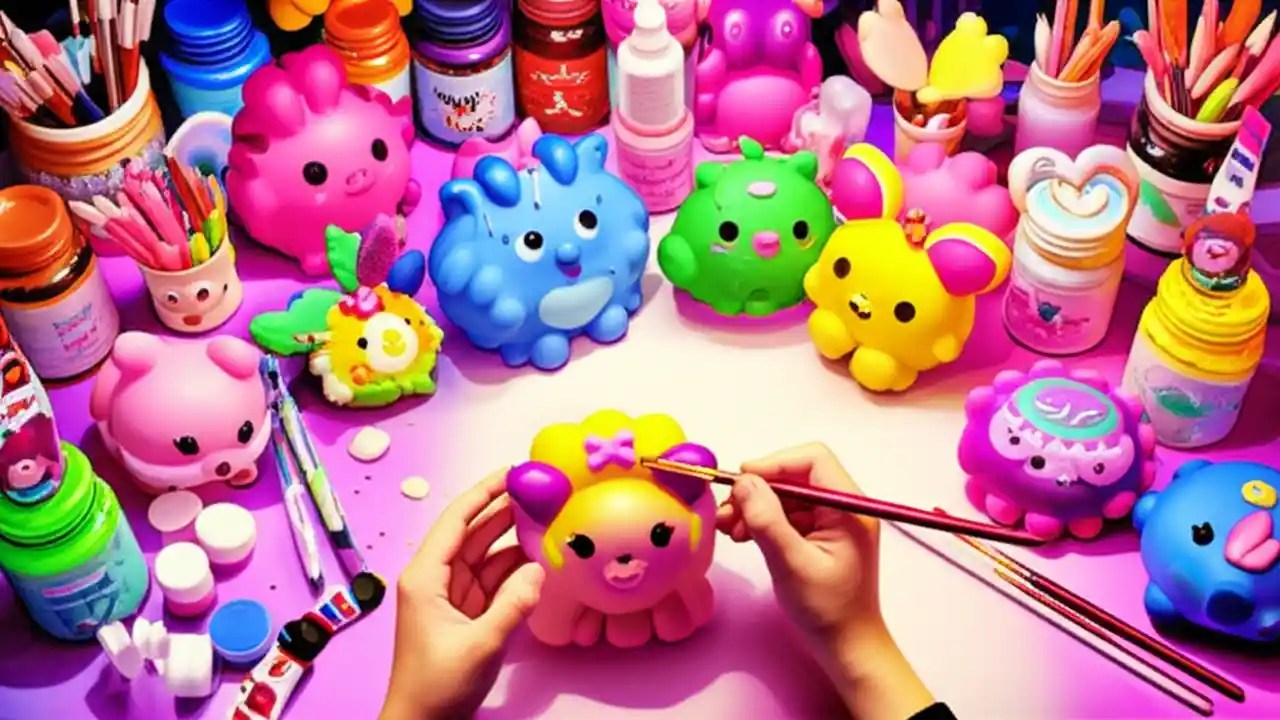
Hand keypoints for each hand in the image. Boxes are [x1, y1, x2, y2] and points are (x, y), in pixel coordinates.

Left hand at [380, 471, 544, 719]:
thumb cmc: (437, 687)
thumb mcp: (480, 645)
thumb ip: (513, 605)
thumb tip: (540, 569)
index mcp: (425, 576)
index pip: (456, 519)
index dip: (484, 492)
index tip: (513, 471)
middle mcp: (434, 578)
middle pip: (472, 532)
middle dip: (504, 510)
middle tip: (540, 491)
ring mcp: (450, 595)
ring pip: (485, 555)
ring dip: (514, 540)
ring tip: (547, 519)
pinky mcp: (464, 613)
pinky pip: (492, 579)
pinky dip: (515, 569)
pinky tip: (539, 558)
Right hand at [716, 443, 933, 719]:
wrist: (847, 648)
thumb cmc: (826, 611)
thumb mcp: (792, 564)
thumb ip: (768, 520)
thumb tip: (744, 481)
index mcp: (848, 508)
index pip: (813, 460)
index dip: (774, 463)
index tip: (742, 482)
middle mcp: (843, 507)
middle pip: (796, 475)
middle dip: (759, 489)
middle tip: (726, 511)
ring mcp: (832, 521)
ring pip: (787, 495)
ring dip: (756, 506)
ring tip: (728, 528)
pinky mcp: (821, 535)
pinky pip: (788, 514)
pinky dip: (763, 521)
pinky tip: (742, 535)